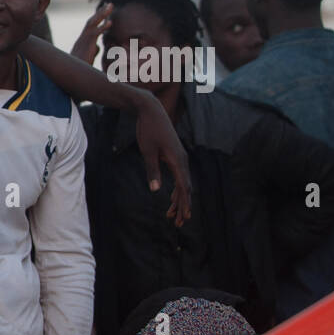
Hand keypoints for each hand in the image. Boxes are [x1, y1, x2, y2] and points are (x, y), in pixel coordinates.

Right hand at [71, 4, 113, 65]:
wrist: (70, 76)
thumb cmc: (79, 70)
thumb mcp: (87, 58)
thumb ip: (93, 50)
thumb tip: (98, 46)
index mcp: (81, 41)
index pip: (90, 26)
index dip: (97, 18)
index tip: (104, 10)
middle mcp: (81, 39)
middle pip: (91, 22)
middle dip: (100, 12)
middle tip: (109, 4)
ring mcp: (83, 41)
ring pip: (92, 24)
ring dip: (102, 14)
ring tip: (110, 6)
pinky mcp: (86, 46)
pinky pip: (95, 34)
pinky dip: (102, 27)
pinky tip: (110, 22)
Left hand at [131, 89, 191, 224]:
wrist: (151, 111)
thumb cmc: (148, 130)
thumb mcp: (147, 151)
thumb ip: (152, 171)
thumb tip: (155, 190)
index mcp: (177, 160)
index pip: (183, 187)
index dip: (184, 204)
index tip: (184, 217)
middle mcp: (182, 160)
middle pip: (186, 188)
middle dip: (183, 206)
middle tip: (180, 223)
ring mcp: (180, 158)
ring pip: (183, 183)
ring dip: (179, 199)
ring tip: (174, 216)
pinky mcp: (174, 156)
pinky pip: (179, 176)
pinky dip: (177, 189)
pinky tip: (173, 199)